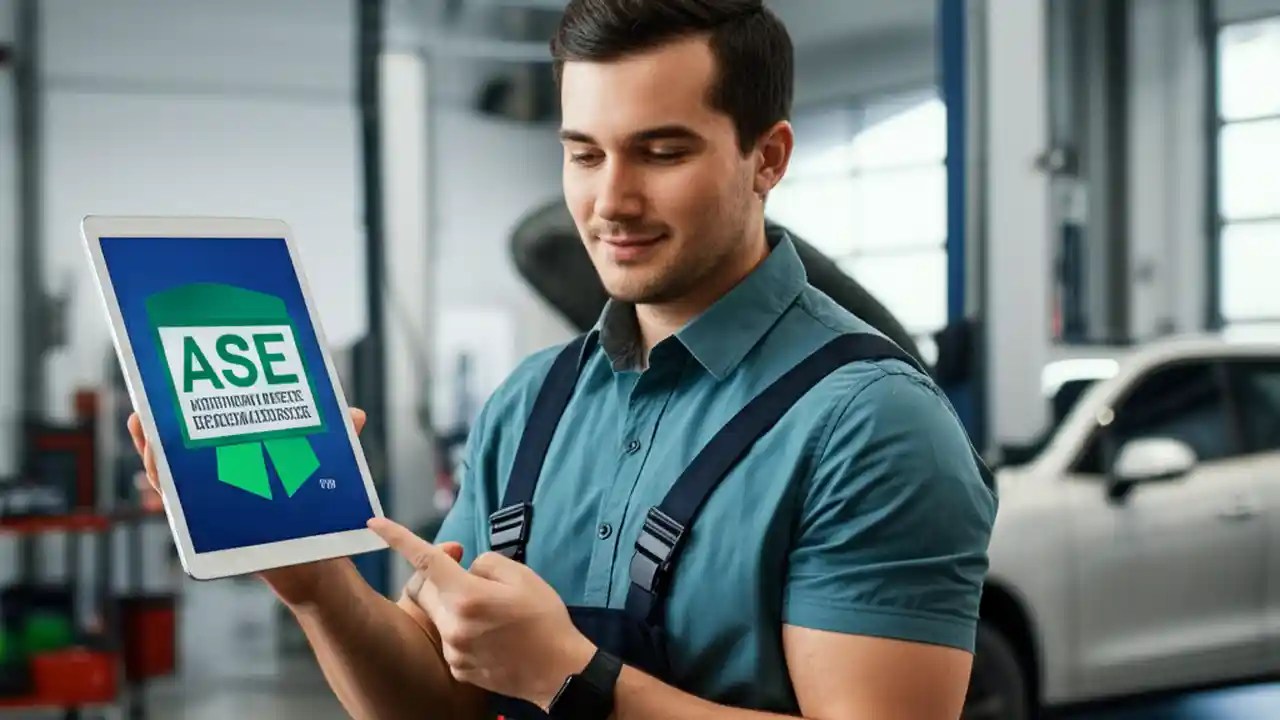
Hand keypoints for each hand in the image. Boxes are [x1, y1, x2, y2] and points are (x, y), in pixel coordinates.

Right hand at [126, 407, 370, 603]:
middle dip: (158, 434)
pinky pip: (186, 517)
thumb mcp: (323, 473)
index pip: (202, 441)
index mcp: (237, 468)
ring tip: (150, 435)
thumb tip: (355, 414)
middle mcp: (218, 489)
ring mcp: (214, 511)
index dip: (179, 421)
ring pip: (175, 484)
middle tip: (146, 410)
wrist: (319, 565)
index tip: (163, 396)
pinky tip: (162, 481)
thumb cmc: (315, 518)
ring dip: (157, 460)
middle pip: (179, 458)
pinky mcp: (215, 535)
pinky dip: (173, 498)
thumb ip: (336, 443)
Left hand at [369, 517, 596, 709]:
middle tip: (477, 581)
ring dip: (454, 606)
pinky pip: (449, 638)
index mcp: (467, 596)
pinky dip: (463, 630)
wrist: (558, 671)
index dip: (396, 537)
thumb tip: (468, 570)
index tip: (375, 524)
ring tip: (492, 615)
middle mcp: (452, 624)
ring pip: (438, 614)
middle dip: (441, 577)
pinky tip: (491, 637)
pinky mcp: (458, 669)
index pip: (424, 559)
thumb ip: (486, 563)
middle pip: (426, 588)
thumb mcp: (523, 576)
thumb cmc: (544, 620)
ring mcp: (453, 650)